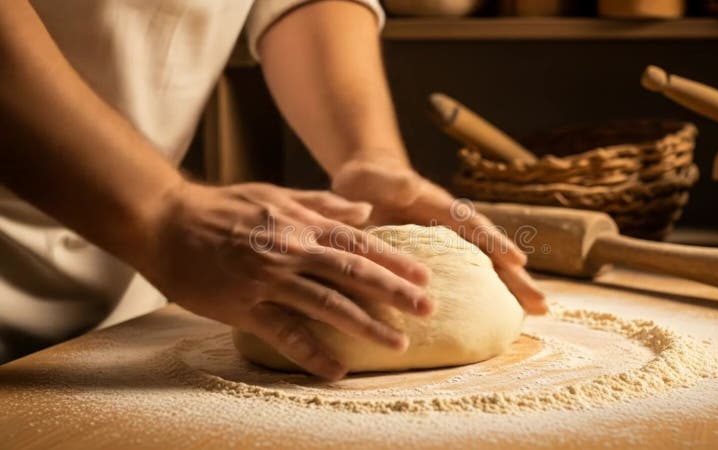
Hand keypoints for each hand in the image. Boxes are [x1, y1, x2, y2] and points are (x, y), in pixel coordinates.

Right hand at [139, 180, 432, 379]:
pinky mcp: (243, 306)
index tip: (425, 277)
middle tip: (428, 309)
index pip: (358, 243)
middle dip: (394, 291)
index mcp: (300, 224)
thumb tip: (364, 211)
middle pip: (353, 273)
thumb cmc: (223, 208)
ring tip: (397, 343)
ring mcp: (267, 280)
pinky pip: (283, 333)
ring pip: (326, 304)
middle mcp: (291, 250)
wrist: (165, 221)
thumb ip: (321, 205)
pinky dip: (311, 352)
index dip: (395, 260)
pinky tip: (336, 370)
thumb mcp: (275, 195)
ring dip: (365, 325)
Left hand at [332, 160, 546, 313]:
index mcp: (436, 205)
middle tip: (543, 304)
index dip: (493, 241)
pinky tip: (501, 318)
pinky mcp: (440, 260)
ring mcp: (449, 245)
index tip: (517, 261)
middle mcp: (451, 226)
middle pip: (490, 251)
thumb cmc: (366, 182)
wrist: (364, 187)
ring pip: (485, 267)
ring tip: (538, 313)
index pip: (471, 224)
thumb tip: (410, 184)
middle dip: (516, 276)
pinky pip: (467, 278)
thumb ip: (389, 182)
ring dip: (510, 288)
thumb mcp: (370, 178)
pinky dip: (485, 295)